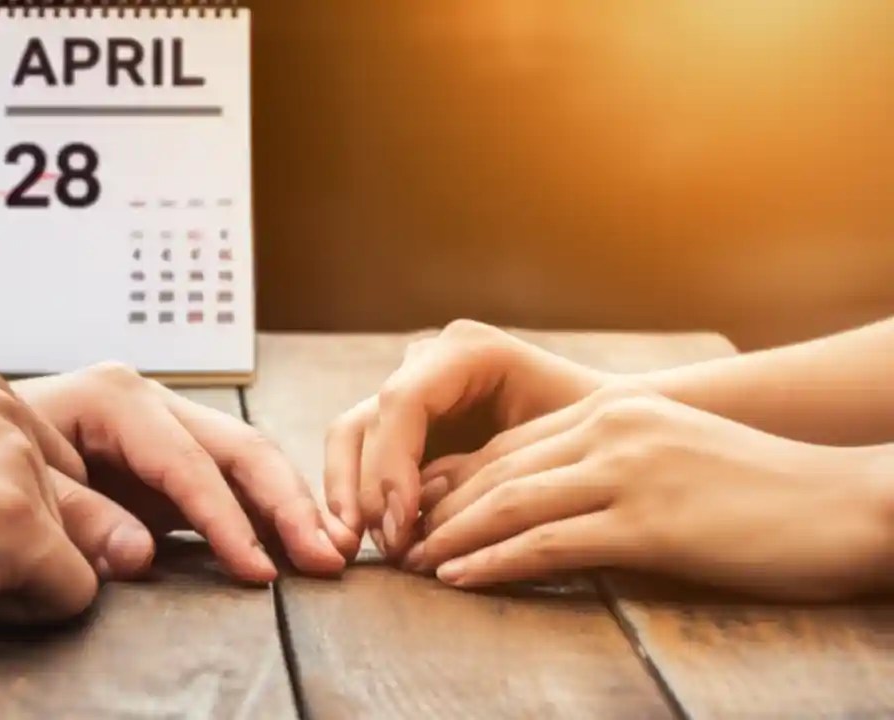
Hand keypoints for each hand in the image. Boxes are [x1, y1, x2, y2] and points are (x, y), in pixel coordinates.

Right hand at [0, 358, 96, 657]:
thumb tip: (99, 525)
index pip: (51, 470)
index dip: (0, 518)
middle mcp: (2, 405)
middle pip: (70, 510)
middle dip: (14, 549)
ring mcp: (11, 461)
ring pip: (73, 554)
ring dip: (11, 580)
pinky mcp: (16, 522)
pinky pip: (73, 593)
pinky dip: (22, 614)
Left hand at [13, 363, 357, 582]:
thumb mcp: (19, 488)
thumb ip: (79, 520)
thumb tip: (142, 555)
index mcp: (114, 399)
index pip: (188, 463)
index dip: (227, 520)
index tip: (259, 570)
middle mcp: (149, 402)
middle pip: (239, 445)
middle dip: (288, 502)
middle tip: (327, 556)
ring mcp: (163, 426)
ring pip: (246, 458)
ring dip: (290, 506)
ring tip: (329, 551)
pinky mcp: (169, 458)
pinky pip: (230, 479)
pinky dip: (266, 511)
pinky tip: (296, 542)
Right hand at [324, 320, 607, 559]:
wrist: (612, 435)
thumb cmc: (604, 434)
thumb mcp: (575, 439)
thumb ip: (514, 466)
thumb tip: (445, 515)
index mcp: (468, 350)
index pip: (403, 400)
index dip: (391, 463)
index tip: (402, 522)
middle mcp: (428, 362)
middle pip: (366, 420)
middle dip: (361, 486)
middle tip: (382, 546)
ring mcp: (410, 393)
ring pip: (349, 437)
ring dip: (344, 494)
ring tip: (355, 549)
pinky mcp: (402, 428)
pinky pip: (359, 458)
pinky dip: (353, 500)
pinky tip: (364, 542)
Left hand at [407, 386, 893, 600]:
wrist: (847, 502)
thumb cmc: (763, 491)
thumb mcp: (674, 460)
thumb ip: (611, 470)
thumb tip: (555, 510)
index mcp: (617, 410)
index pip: (512, 445)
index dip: (456, 479)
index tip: (415, 508)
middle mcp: (614, 428)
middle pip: (499, 469)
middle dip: (438, 506)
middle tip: (397, 539)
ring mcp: (630, 470)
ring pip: (511, 501)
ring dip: (450, 535)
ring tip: (411, 564)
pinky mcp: (650, 520)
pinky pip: (550, 542)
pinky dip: (494, 562)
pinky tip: (458, 578)